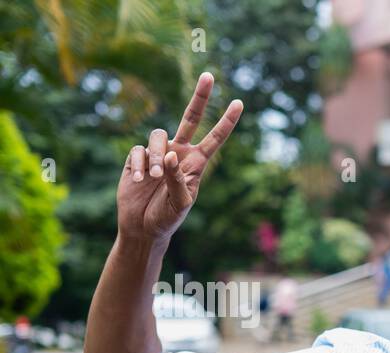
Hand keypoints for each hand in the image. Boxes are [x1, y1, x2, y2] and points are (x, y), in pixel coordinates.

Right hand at [117, 72, 242, 243]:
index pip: (214, 138)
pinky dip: (139, 164)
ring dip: (154, 156)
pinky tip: (138, 180)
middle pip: (190, 118)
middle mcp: (179, 153)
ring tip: (151, 178)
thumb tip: (169, 154)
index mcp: (196, 164)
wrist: (143, 227)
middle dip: (200, 97)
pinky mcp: (136, 156)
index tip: (239, 103)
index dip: (226, 122)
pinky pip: (138, 150)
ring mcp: (157, 153)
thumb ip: (176, 178)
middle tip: (210, 75)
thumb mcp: (179, 202)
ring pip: (158, 136)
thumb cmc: (167, 217)